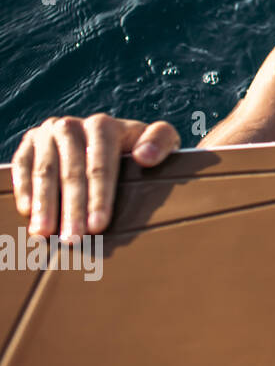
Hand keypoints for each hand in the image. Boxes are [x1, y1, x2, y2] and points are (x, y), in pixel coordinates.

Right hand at [10, 115, 179, 238]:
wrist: (109, 136)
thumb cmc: (139, 147)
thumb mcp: (162, 141)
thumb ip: (162, 142)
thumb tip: (145, 156)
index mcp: (104, 126)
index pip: (101, 165)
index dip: (100, 197)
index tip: (99, 225)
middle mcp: (72, 126)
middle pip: (71, 172)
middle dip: (72, 208)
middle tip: (72, 239)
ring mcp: (48, 134)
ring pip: (44, 172)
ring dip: (44, 204)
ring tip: (45, 234)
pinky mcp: (29, 144)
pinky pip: (22, 167)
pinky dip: (23, 189)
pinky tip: (26, 212)